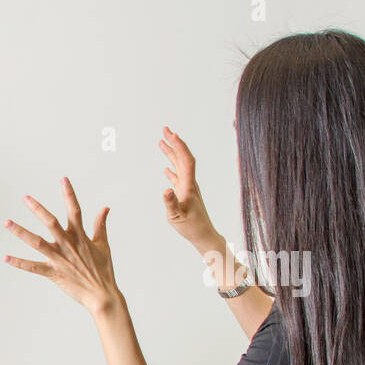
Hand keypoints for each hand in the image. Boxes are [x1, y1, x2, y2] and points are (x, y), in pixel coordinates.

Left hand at [4, 178, 121, 317]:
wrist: (101, 295)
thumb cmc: (103, 270)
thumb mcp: (103, 245)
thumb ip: (100, 225)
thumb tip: (105, 208)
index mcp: (80, 236)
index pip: (75, 210)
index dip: (69, 194)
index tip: (63, 179)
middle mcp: (68, 245)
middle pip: (50, 223)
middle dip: (37, 209)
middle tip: (25, 198)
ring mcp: (59, 259)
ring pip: (36, 242)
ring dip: (20, 232)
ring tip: (7, 222)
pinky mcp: (53, 273)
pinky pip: (32, 267)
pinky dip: (19, 262)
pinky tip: (5, 257)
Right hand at [159, 127, 218, 251]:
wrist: (203, 235)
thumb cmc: (191, 227)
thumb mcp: (176, 217)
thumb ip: (170, 203)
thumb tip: (165, 189)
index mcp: (188, 185)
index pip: (185, 160)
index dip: (179, 146)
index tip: (170, 134)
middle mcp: (190, 183)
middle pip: (182, 157)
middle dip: (174, 143)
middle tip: (165, 129)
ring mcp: (188, 188)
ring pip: (179, 165)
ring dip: (171, 153)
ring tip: (161, 142)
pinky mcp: (185, 194)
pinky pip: (178, 177)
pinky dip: (171, 169)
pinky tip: (165, 168)